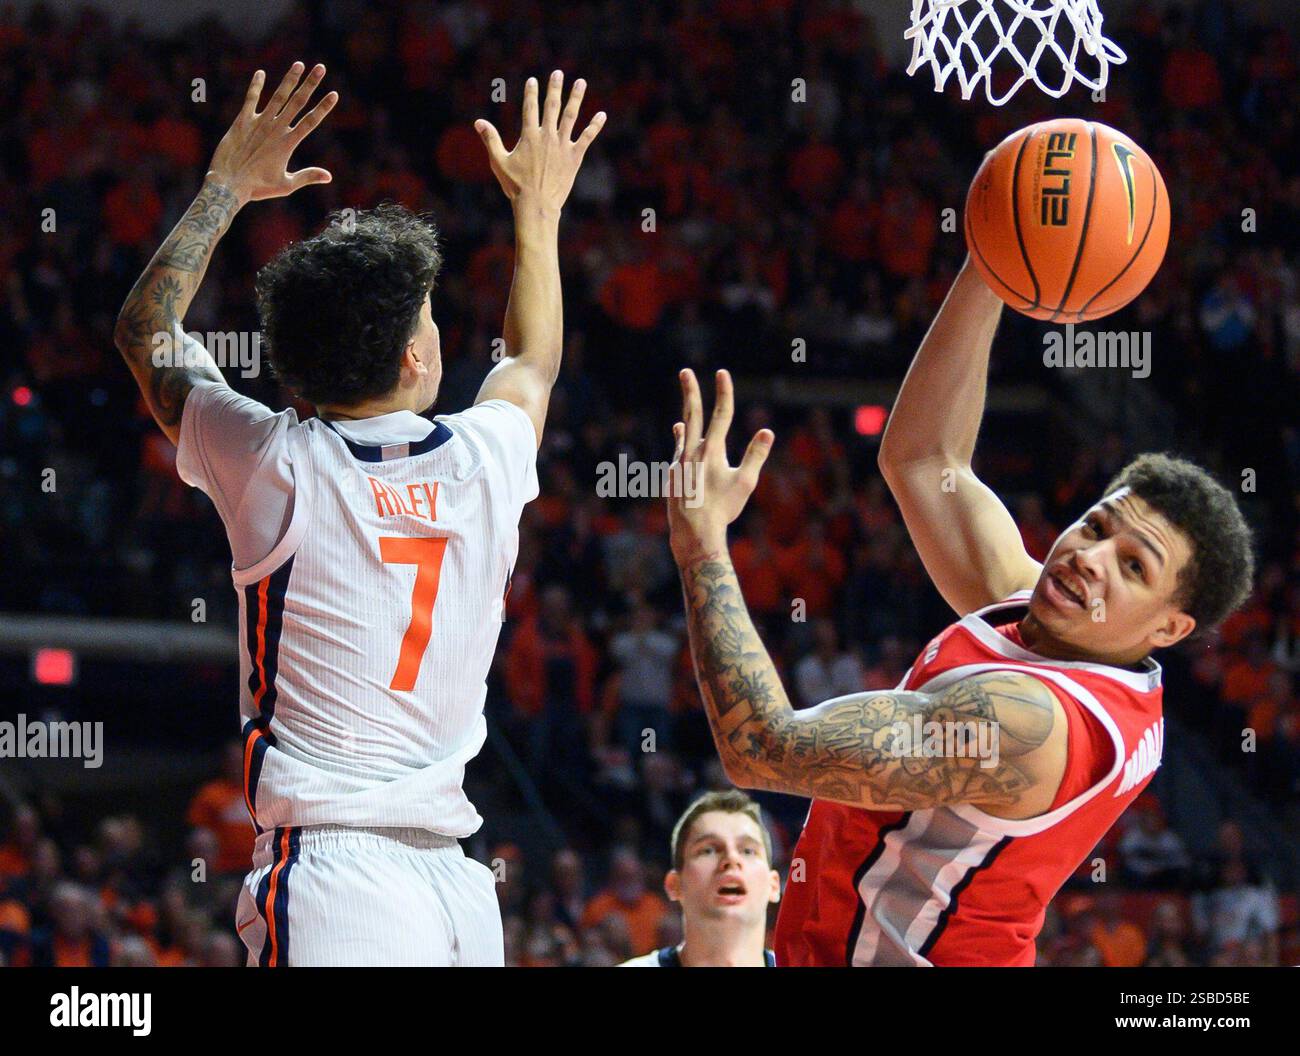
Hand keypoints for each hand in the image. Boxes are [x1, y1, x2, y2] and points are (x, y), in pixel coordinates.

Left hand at [206, 63, 337, 205]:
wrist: (229, 185)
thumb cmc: (257, 187)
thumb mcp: (286, 185)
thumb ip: (307, 176)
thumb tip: (329, 176)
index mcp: (288, 144)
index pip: (311, 121)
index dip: (324, 107)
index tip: (334, 94)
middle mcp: (275, 130)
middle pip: (298, 102)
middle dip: (311, 84)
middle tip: (321, 68)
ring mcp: (259, 124)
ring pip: (278, 97)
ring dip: (289, 79)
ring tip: (299, 64)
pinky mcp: (242, 122)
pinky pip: (250, 99)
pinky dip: (256, 86)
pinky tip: (261, 73)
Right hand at [474, 71, 605, 213]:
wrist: (537, 204)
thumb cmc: (516, 185)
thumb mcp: (499, 161)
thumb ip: (491, 139)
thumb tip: (478, 122)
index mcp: (529, 136)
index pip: (530, 108)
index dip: (531, 93)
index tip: (533, 80)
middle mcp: (547, 136)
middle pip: (552, 106)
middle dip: (555, 88)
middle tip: (558, 73)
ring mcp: (562, 145)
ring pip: (571, 116)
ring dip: (576, 98)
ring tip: (581, 82)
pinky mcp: (574, 157)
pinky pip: (587, 138)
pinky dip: (595, 126)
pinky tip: (602, 114)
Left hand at [667, 369, 773, 565]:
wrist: (693, 530)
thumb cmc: (723, 508)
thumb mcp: (745, 482)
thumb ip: (755, 455)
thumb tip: (767, 431)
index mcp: (711, 450)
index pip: (720, 414)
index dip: (724, 392)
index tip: (722, 372)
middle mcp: (691, 451)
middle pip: (692, 415)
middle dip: (690, 391)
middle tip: (685, 371)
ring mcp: (679, 462)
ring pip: (683, 433)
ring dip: (686, 418)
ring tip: (686, 410)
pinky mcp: (672, 474)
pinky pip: (678, 450)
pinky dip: (682, 440)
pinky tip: (681, 435)